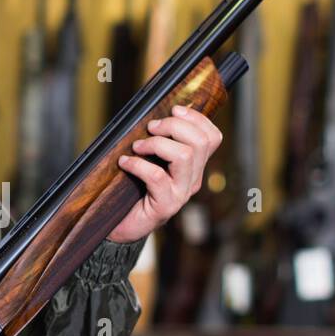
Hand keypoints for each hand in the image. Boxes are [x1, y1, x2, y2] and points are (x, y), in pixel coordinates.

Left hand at [106, 105, 223, 243]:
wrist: (122, 225)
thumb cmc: (133, 189)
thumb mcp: (151, 161)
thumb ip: (158, 141)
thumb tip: (152, 114)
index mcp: (194, 166)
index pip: (212, 138)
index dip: (197, 119)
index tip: (175, 110)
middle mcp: (192, 179)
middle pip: (199, 142)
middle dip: (173, 126)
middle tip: (151, 128)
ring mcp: (180, 194)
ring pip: (184, 156)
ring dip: (157, 144)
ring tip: (138, 146)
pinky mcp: (164, 206)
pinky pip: (157, 177)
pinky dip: (138, 164)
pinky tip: (124, 162)